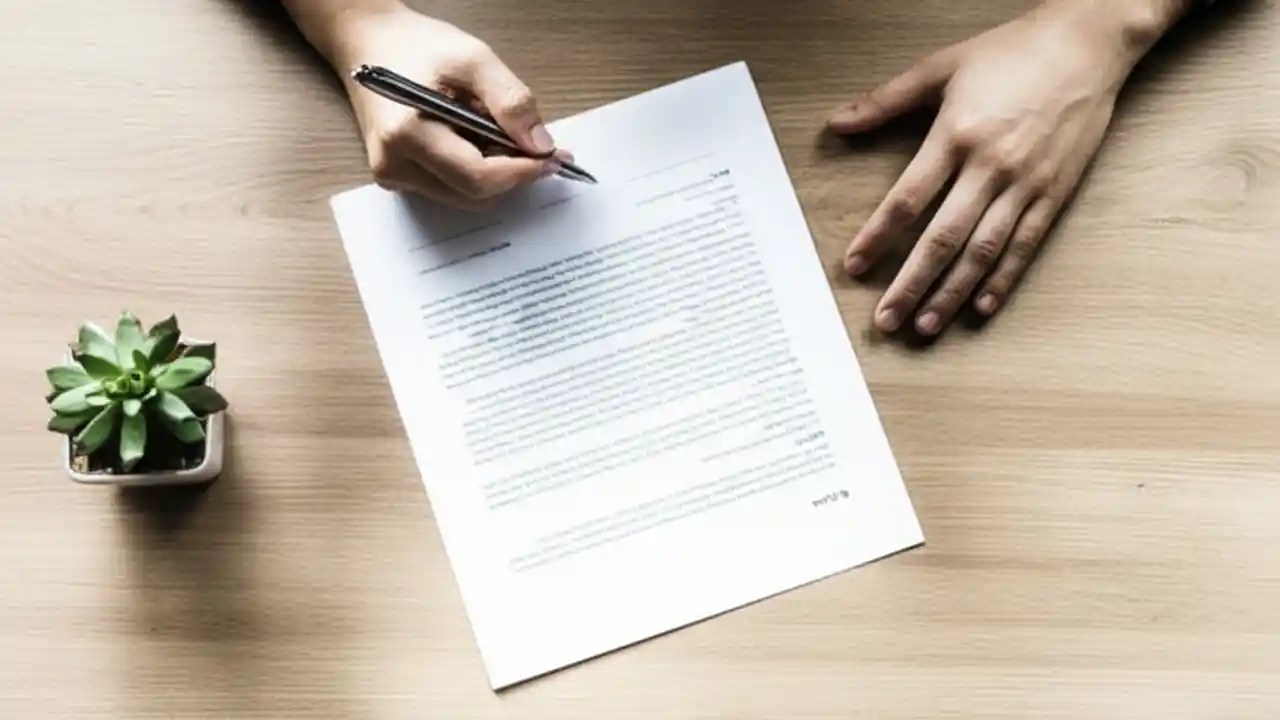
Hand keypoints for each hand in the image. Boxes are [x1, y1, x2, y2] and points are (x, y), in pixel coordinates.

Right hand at [316, 4, 563, 208]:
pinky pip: (451, 188)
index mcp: (407, 133)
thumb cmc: (418, 46)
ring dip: (495, 173)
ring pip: (465, 197)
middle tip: (537, 146)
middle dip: (513, 173)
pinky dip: (475, 170)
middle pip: (474, 194)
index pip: (477, 176)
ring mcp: (393, 175)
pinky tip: (475, 139)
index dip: (521, 172)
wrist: (370, 43)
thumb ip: (510, 101)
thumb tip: (540, 145)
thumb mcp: (473, 58)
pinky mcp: (397, 177)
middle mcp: (394, 164)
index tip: (552, 158)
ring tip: (497, 132)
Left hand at [829, 0, 1185, 335]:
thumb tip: (838, 123)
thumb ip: (885, 100)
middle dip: (910, 284)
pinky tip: (981, 307)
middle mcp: (990, 166)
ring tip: (925, 326)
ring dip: (951, 294)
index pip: (907, 199)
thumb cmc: (1010, 53)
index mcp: (956, 136)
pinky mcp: (1054, 194)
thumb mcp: (940, 67)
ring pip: (983, 252)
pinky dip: (1002, 280)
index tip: (854, 267)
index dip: (878, 237)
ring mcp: (1025, 184)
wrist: (1087, 44)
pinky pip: (1024, 246)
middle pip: (942, 238)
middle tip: (886, 320)